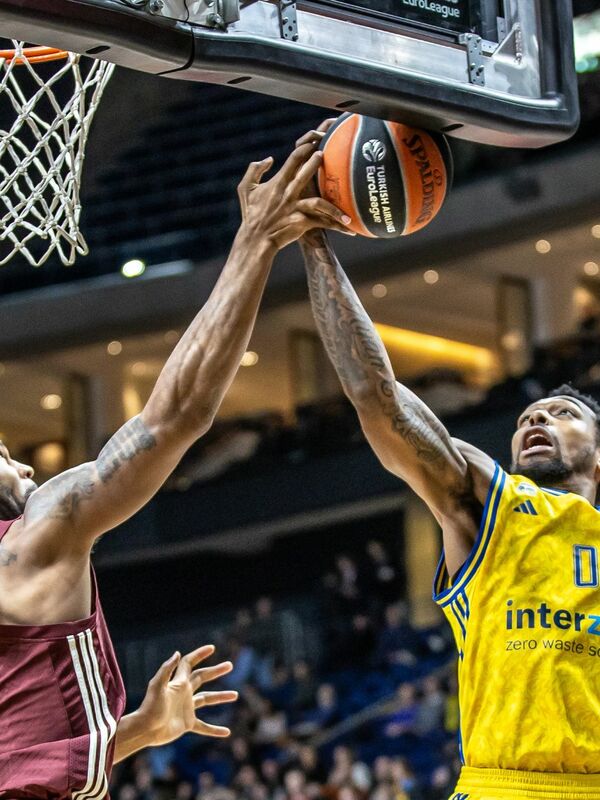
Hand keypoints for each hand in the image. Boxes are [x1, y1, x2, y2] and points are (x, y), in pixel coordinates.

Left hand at [137, 645, 237, 746]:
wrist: (145, 730)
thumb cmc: (150, 707)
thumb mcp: (157, 686)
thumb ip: (166, 669)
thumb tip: (178, 653)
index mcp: (178, 683)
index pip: (190, 663)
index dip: (199, 654)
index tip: (212, 648)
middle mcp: (184, 693)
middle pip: (202, 677)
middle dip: (216, 671)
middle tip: (230, 665)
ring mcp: (187, 708)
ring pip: (207, 699)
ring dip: (221, 697)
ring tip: (235, 695)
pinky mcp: (187, 723)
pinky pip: (204, 726)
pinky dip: (214, 729)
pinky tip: (226, 732)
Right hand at [237, 122, 354, 250]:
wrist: (255, 240)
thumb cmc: (251, 214)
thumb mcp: (246, 189)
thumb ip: (254, 170)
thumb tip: (269, 158)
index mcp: (278, 183)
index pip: (293, 159)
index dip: (306, 148)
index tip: (315, 141)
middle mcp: (288, 194)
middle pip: (305, 174)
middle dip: (317, 162)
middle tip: (328, 153)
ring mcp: (295, 208)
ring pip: (318, 202)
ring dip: (334, 203)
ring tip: (347, 201)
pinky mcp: (301, 222)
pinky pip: (322, 222)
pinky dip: (336, 224)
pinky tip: (350, 227)